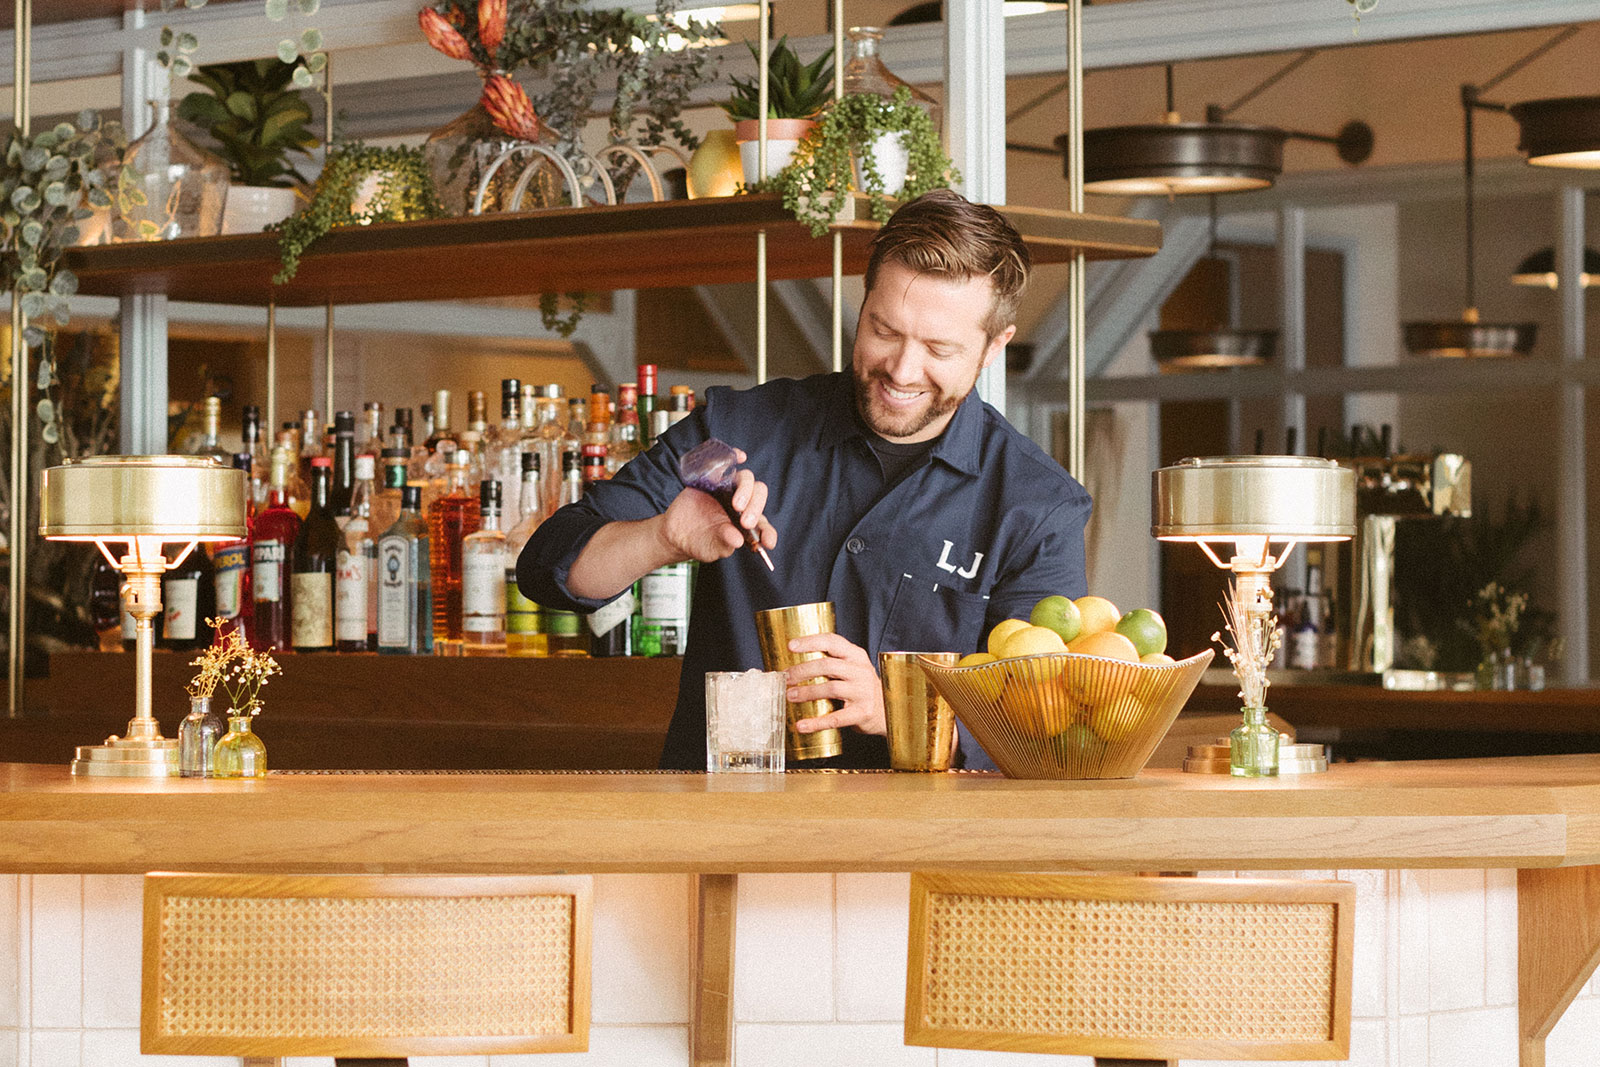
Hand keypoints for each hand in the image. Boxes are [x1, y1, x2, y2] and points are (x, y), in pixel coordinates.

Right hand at [659, 448, 776, 562]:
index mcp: (747, 523)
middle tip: (745, 522)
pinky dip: (734, 456)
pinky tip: (740, 457)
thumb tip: (737, 539)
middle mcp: (742, 504)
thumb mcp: (712, 548)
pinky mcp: (712, 479)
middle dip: (756, 507)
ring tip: (736, 505)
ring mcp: (728, 489)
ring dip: (746, 489)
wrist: (676, 534)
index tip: (767, 542)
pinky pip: (725, 463)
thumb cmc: (699, 542)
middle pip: (758, 495)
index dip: (768, 532)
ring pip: (746, 478)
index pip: (764, 524)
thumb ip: (725, 542)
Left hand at [785, 632, 884, 736]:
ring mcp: (863, 692)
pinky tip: (801, 725)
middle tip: (786, 677)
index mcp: (856, 655)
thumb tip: (793, 666)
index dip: (810, 642)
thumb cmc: (861, 688)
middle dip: (803, 670)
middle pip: (827, 665)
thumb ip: (831, 663)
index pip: (832, 642)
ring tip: (789, 696)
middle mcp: (861, 671)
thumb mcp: (852, 669)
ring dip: (806, 692)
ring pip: (830, 688)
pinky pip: (836, 718)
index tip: (790, 646)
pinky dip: (816, 722)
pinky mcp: (863, 713)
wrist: (888, 711)